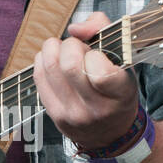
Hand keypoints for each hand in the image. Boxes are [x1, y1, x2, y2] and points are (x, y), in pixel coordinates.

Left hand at [33, 10, 141, 150]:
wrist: (111, 134)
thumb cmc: (117, 92)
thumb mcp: (124, 61)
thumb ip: (103, 29)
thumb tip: (74, 28)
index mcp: (120, 94)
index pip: (100, 72)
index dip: (95, 55)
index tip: (98, 55)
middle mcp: (96, 108)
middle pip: (69, 65)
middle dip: (71, 46)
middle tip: (79, 50)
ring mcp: (72, 114)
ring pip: (49, 67)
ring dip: (54, 49)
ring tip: (66, 53)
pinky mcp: (54, 115)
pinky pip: (38, 76)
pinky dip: (43, 60)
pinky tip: (54, 61)